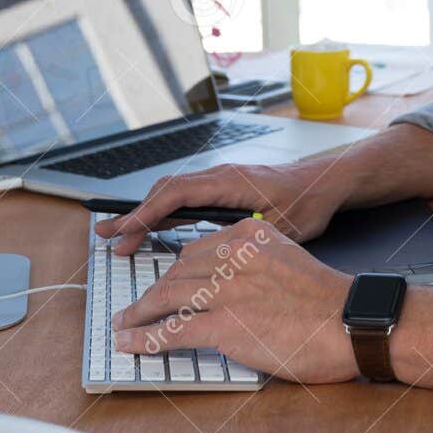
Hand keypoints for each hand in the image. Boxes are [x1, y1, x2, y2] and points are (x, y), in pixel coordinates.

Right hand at [95, 156, 347, 253]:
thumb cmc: (308, 200)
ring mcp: (220, 182)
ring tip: (120, 234)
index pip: (176, 194)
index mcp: (229, 182)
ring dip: (147, 213)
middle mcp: (219, 177)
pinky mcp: (224, 190)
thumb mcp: (280, 226)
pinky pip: (186, 198)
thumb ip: (245, 237)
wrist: (325, 182)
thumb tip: (215, 255)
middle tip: (107, 235)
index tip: (124, 232)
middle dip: (135, 214)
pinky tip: (154, 229)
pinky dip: (165, 212)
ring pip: (173, 193)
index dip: (147, 214)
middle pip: (166, 191)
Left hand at [111, 218, 357, 383]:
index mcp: (249, 235)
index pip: (196, 250)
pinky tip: (131, 344)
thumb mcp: (287, 260)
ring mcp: (227, 289)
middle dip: (151, 292)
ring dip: (139, 314)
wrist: (350, 322)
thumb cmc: (325, 301)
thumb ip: (254, 263)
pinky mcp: (225, 324)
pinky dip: (144, 338)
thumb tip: (227, 285)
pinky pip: (172, 330)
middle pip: (177, 272)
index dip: (173, 272)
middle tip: (133, 307)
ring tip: (123, 326)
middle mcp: (233, 256)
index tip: (160, 284)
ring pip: (168, 297)